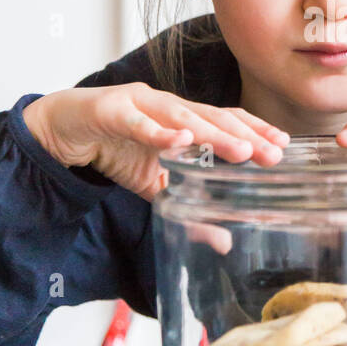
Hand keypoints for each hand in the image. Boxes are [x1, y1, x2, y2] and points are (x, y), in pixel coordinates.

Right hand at [22, 83, 289, 201]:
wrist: (62, 130)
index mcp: (182, 119)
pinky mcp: (110, 109)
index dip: (255, 130)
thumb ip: (188, 209)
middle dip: (246, 135)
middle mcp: (168, 106)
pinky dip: (158, 131)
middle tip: (274, 154)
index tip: (284, 145)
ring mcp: (140, 104)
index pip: (226, 121)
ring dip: (213, 133)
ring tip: (241, 148)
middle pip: (212, 118)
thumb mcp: (156, 186)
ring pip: (182, 117)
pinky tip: (180, 140)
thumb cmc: (114, 147)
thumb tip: (223, 241)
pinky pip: (137, 122)